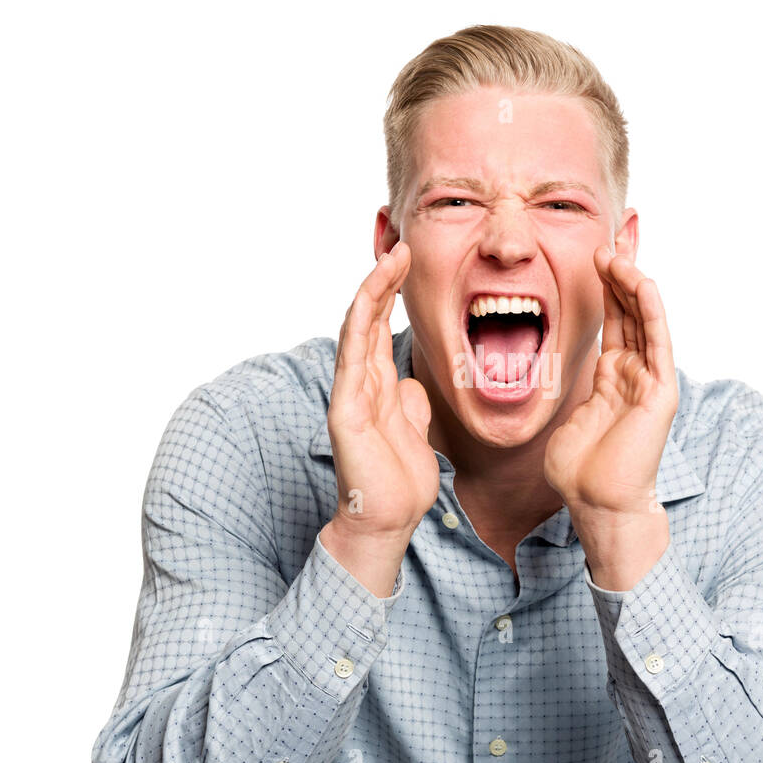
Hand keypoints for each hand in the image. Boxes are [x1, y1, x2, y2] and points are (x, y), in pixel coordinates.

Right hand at [320, 242, 439, 595]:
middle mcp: (361, 382)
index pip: (381, 326)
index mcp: (378, 385)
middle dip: (383, 279)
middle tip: (402, 243)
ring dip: (374, 290)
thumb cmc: (400, 481)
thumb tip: (414, 381)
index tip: (410, 260)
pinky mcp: (345, 409)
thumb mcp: (417, 430)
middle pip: (367, 317)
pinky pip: (351, 357)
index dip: (392, 292)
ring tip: (393, 257)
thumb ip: (412, 402)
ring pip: (357, 328)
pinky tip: (371, 296)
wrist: (387, 520)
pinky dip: (360, 322)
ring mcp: (350, 393)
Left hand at [544, 245, 677, 589]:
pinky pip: (656, 339)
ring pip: (643, 316)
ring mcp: (650, 378)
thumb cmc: (578, 468)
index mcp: (612, 375)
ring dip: (630, 280)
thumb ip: (556, 383)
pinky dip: (648, 307)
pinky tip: (639, 279)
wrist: (598, 503)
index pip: (611, 317)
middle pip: (629, 308)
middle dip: (619, 271)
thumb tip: (526, 365)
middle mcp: (634, 370)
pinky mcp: (660, 390)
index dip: (603, 284)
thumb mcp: (561, 411)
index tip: (591, 251)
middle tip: (607, 235)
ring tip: (614, 250)